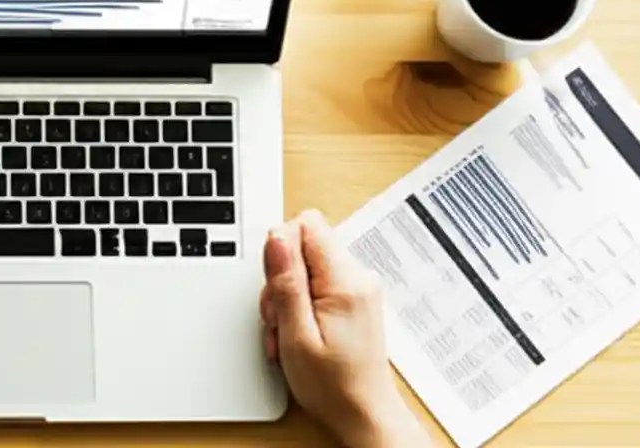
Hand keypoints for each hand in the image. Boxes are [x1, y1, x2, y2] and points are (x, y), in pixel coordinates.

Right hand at [260, 209, 429, 447]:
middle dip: (280, 279)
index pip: (306, 224)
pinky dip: (300, 305)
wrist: (363, 415)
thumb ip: (286, 281)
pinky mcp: (352, 299)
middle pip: (302, 246)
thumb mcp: (296, 335)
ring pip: (304, 267)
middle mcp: (357, 277)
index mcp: (345, 281)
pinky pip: (316, 284)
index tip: (277, 286)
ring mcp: (357, 288)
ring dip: (286, 297)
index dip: (280, 249)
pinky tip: (298, 333)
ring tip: (288, 333)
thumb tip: (276, 236)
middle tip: (280, 319)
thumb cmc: (333, 386)